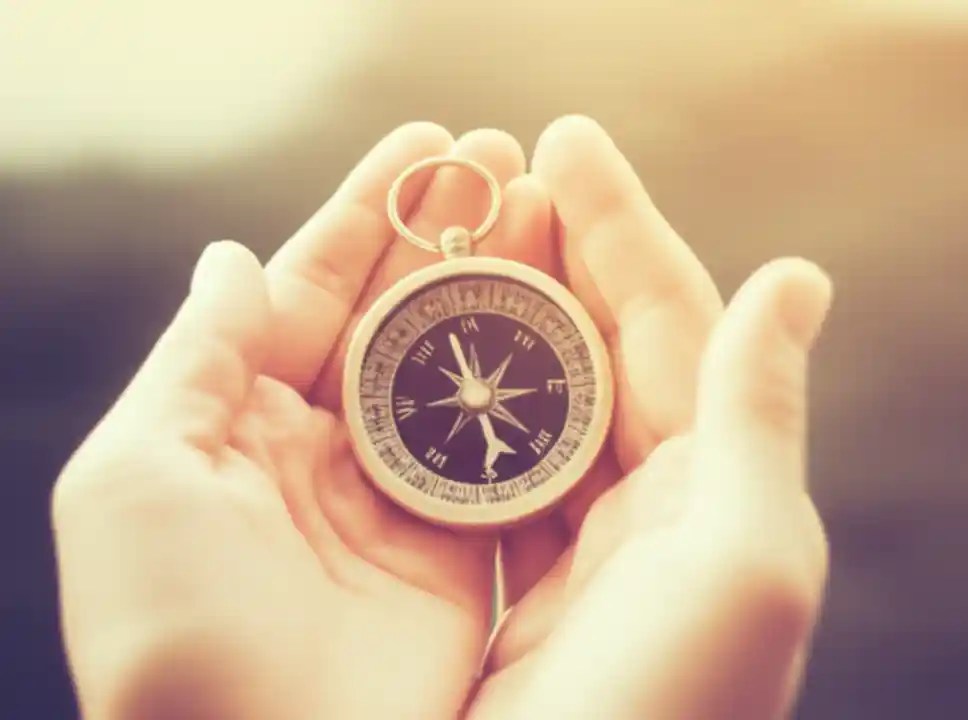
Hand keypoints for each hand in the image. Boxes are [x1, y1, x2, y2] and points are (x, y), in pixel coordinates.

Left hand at [52, 124, 538, 718]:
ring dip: (503, 294)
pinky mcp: (459, 557)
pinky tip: (572, 324)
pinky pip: (502, 454)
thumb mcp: (136, 477)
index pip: (310, 294)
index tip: (431, 147)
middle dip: (452, 238)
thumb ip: (195, 362)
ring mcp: (396, 505)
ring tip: (553, 217)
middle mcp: (321, 457)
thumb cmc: (171, 634)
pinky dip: (536, 389)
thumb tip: (229, 260)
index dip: (369, 215)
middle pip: (397, 321)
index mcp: (236, 428)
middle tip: (514, 164)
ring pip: (457, 372)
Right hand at [468, 118, 832, 718]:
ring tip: (452, 238)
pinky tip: (418, 359)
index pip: (675, 329)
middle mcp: (661, 520)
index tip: (567, 142)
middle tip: (495, 170)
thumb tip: (797, 277)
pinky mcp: (512, 602)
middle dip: (554, 256)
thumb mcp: (745, 561)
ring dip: (499, 321)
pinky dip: (453, 413)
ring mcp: (583, 559)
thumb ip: (755, 416)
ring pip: (539, 408)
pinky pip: (484, 480)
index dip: (624, 229)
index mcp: (723, 497)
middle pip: (602, 355)